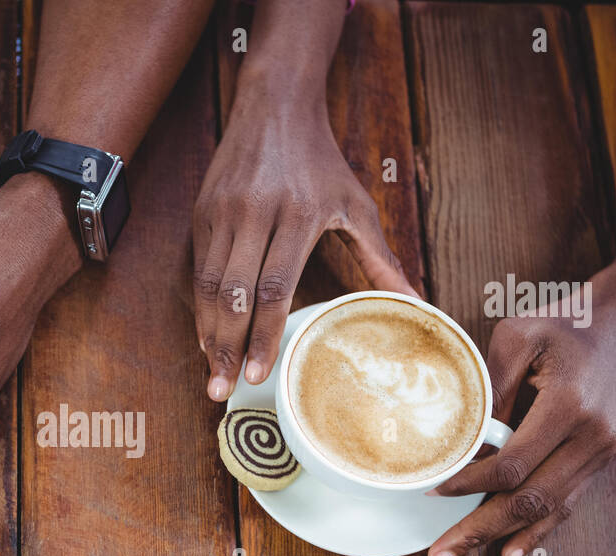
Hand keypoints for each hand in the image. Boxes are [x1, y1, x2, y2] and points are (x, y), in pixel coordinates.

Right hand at [192, 72, 414, 400]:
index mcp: (298, 214)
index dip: (263, 335)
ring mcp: (223, 212)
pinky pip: (198, 269)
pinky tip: (207, 336)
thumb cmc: (321, 161)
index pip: (274, 287)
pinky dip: (201, 307)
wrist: (274, 105)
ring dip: (208, 333)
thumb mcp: (358, 205)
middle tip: (222, 390)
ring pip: (210, 285)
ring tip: (211, 373)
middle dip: (227, 347)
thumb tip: (416, 304)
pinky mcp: (202, 211)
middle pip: (234, 294)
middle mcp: (255, 213)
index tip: (260, 374)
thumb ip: (381, 259)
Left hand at [427, 210, 615, 555]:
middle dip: (479, 528)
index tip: (435, 490)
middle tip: (438, 553)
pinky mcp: (598, 461)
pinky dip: (536, 531)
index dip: (471, 483)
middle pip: (529, 499)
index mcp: (568, 407)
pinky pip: (565, 504)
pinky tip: (508, 553)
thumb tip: (461, 439)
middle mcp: (590, 439)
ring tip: (457, 554)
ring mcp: (600, 454)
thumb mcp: (517, 338)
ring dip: (499, 535)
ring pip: (547, 508)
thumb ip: (490, 387)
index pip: (513, 464)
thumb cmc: (560, 327)